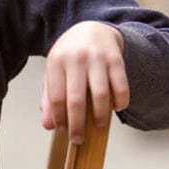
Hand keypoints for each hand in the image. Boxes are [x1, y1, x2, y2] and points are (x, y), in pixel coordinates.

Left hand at [41, 22, 129, 142]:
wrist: (91, 28)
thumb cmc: (70, 55)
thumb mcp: (54, 71)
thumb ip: (49, 98)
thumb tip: (48, 125)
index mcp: (56, 62)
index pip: (56, 98)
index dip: (60, 118)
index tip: (63, 131)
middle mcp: (76, 59)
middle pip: (76, 99)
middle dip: (77, 124)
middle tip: (79, 139)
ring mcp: (97, 58)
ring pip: (100, 94)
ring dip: (100, 115)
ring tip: (99, 125)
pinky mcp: (116, 59)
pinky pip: (121, 85)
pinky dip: (120, 100)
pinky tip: (117, 108)